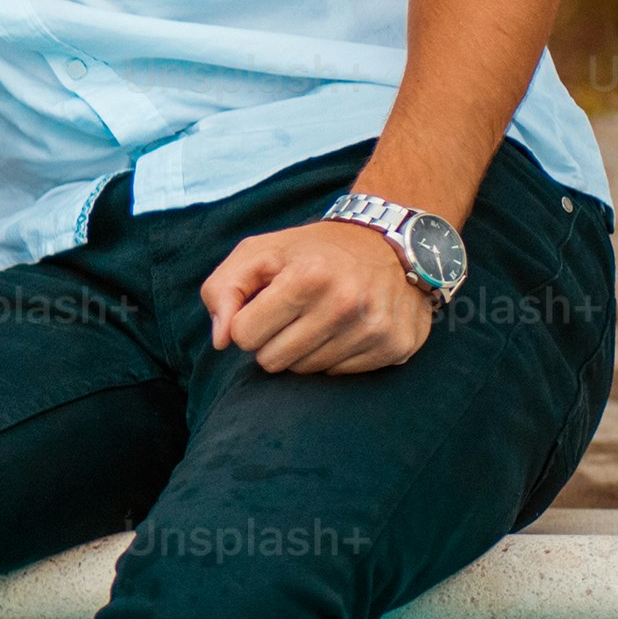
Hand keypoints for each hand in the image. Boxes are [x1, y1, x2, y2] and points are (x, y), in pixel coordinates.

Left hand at [199, 217, 437, 374]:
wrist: (389, 243)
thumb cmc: (312, 250)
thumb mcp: (258, 252)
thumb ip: (222, 289)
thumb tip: (222, 341)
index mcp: (307, 277)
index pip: (244, 336)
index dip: (247, 322)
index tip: (264, 306)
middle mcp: (345, 305)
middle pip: (272, 361)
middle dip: (272, 340)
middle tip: (292, 313)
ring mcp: (374, 329)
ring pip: (306, 371)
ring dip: (304, 349)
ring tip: (320, 317)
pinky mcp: (395, 347)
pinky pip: (339, 374)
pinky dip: (335, 355)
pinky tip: (346, 327)